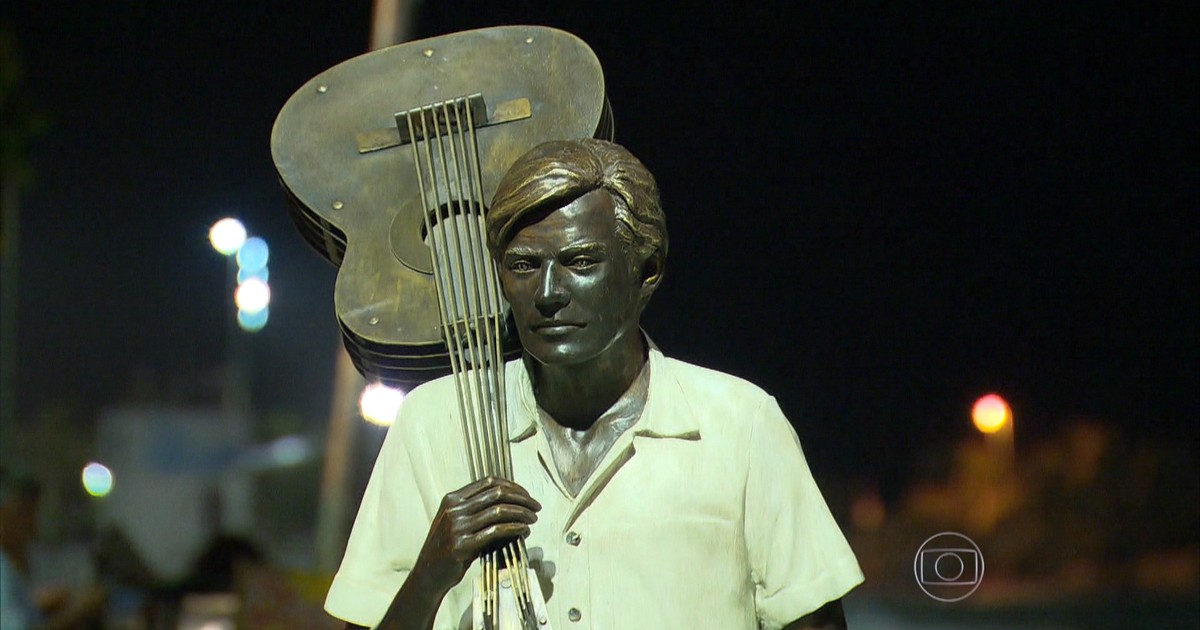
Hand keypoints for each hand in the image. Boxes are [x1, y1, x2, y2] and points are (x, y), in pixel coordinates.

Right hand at [412, 477, 540, 593]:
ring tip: (533, 519)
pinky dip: (514, 528)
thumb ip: (476, 511)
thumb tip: (511, 505)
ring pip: (499, 511)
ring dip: (522, 514)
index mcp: (452, 499)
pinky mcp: (462, 545)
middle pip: (497, 494)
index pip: (488, 482)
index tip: (526, 495)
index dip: (512, 486)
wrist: (428, 574)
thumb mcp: (456, 522)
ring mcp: (457, 527)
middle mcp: (454, 509)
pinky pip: (496, 531)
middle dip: (522, 499)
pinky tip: (524, 531)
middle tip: (536, 506)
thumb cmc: (446, 548)